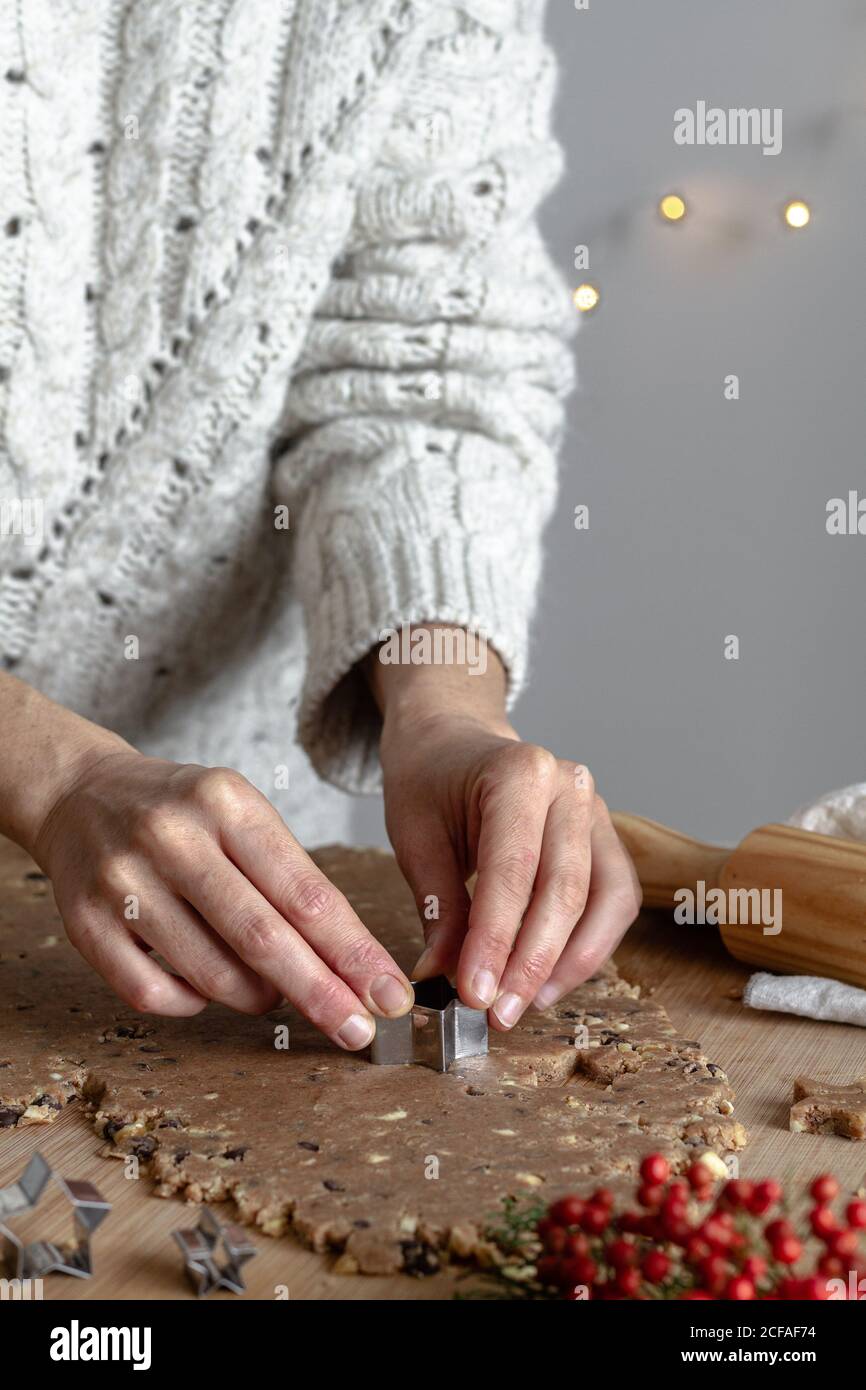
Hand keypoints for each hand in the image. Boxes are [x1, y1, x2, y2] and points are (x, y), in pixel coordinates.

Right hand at [33, 750, 413, 1045]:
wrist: (82, 793)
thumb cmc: (182, 813)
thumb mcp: (243, 814)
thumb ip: (291, 880)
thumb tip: (347, 966)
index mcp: (227, 803)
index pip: (305, 892)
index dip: (352, 952)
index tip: (387, 992)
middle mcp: (173, 837)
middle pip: (262, 937)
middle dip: (320, 993)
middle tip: (358, 1032)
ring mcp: (123, 881)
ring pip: (210, 974)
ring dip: (257, 998)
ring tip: (272, 994)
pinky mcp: (84, 923)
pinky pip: (152, 994)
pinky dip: (192, 1004)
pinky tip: (206, 988)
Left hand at [369, 632, 641, 1031]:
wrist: (453, 738)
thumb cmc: (429, 779)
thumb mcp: (414, 834)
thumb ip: (437, 906)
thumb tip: (444, 979)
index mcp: (519, 772)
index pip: (513, 869)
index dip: (496, 939)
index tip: (474, 993)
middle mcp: (569, 788)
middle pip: (566, 890)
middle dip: (532, 962)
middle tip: (498, 1013)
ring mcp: (596, 811)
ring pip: (604, 901)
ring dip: (569, 963)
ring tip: (526, 1003)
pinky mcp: (605, 838)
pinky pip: (614, 901)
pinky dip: (588, 947)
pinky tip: (549, 980)